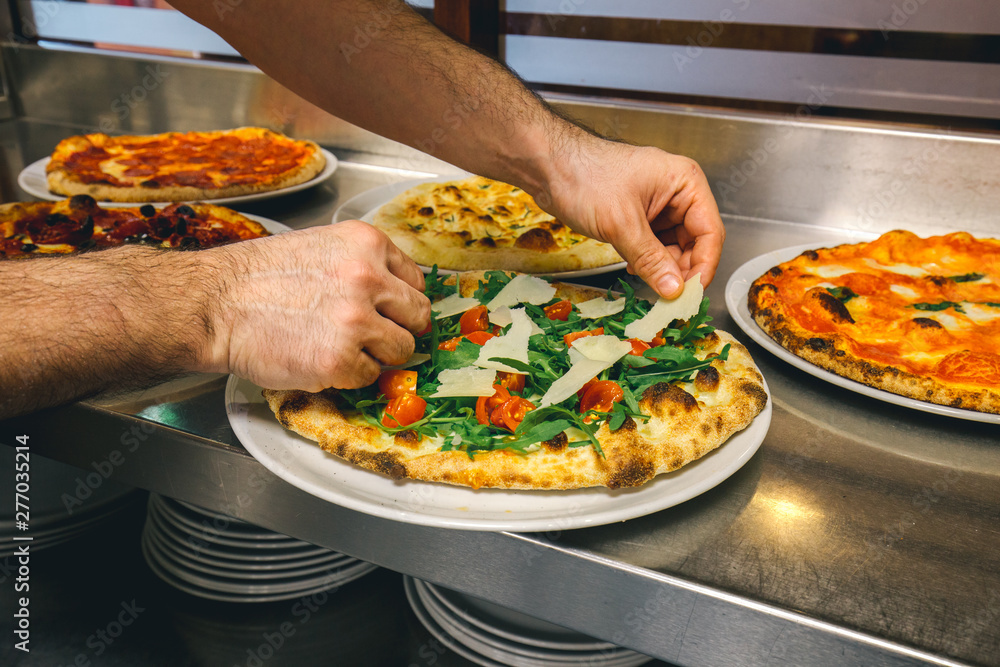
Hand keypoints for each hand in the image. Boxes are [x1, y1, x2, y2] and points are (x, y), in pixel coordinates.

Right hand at [201, 222, 429, 391]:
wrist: (214, 304)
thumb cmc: (257, 278)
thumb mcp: (320, 247)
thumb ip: (362, 265)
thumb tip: (395, 295)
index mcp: (367, 244)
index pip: (416, 280)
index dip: (401, 302)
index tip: (389, 313)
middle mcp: (368, 278)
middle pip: (418, 316)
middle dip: (399, 329)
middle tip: (372, 336)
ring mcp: (357, 320)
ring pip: (401, 350)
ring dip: (377, 355)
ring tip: (342, 347)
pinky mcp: (340, 359)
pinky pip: (370, 377)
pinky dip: (350, 376)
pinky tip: (322, 360)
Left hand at [538, 136, 724, 298]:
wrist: (547, 165)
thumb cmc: (584, 176)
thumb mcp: (622, 223)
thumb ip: (651, 259)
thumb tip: (674, 290)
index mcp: (685, 183)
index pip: (710, 231)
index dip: (705, 265)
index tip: (692, 293)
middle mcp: (676, 193)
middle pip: (694, 241)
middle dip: (682, 270)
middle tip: (670, 297)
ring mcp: (656, 205)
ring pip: (672, 246)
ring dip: (663, 268)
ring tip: (650, 284)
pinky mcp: (636, 216)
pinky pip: (653, 245)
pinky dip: (648, 261)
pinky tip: (637, 271)